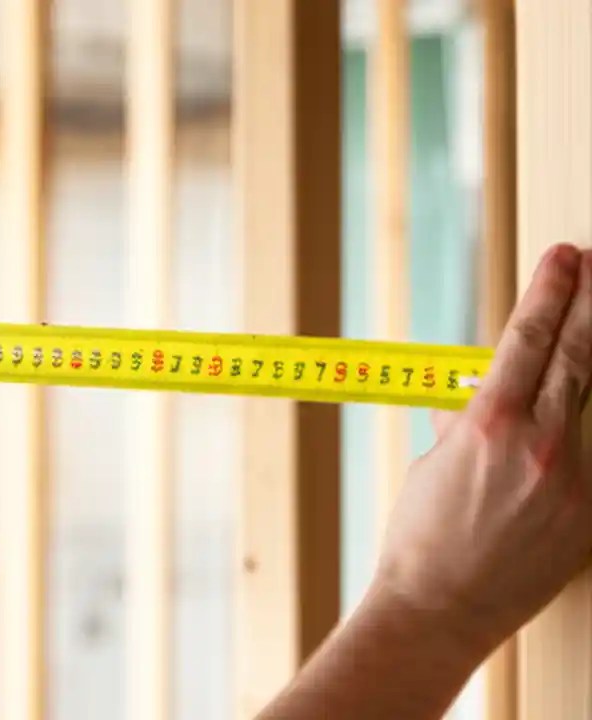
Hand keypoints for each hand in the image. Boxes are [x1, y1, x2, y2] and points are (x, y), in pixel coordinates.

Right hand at [375, 242, 591, 657]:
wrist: (439, 609)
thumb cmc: (420, 536)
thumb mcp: (433, 462)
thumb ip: (466, 420)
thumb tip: (480, 392)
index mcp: (488, 425)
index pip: (528, 338)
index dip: (550, 290)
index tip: (565, 257)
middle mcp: (540, 446)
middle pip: (579, 355)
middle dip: (590, 303)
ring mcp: (574, 482)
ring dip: (589, 364)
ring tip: (589, 330)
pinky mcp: (590, 514)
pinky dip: (580, 436)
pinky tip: (564, 424)